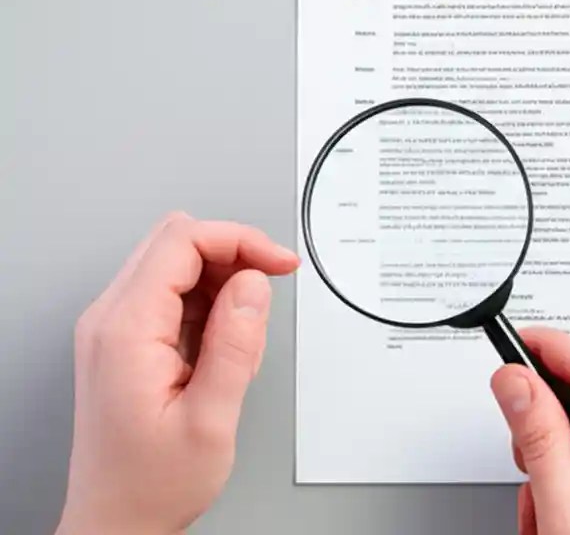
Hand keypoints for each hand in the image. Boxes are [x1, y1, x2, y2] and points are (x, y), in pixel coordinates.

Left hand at [57, 213, 299, 534]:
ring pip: (176, 264)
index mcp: (126, 331)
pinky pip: (172, 295)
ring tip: (243, 342)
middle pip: (176, 242)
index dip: (240, 241)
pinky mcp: (126, 341)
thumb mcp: (211, 419)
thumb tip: (254, 285)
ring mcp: (115, 329)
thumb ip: (236, 345)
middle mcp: (111, 321)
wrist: (116, 521)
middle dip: (234, 254)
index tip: (280, 264)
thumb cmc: (152, 483)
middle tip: (271, 286)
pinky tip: (224, 349)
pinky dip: (210, 305)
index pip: (182, 242)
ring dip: (224, 283)